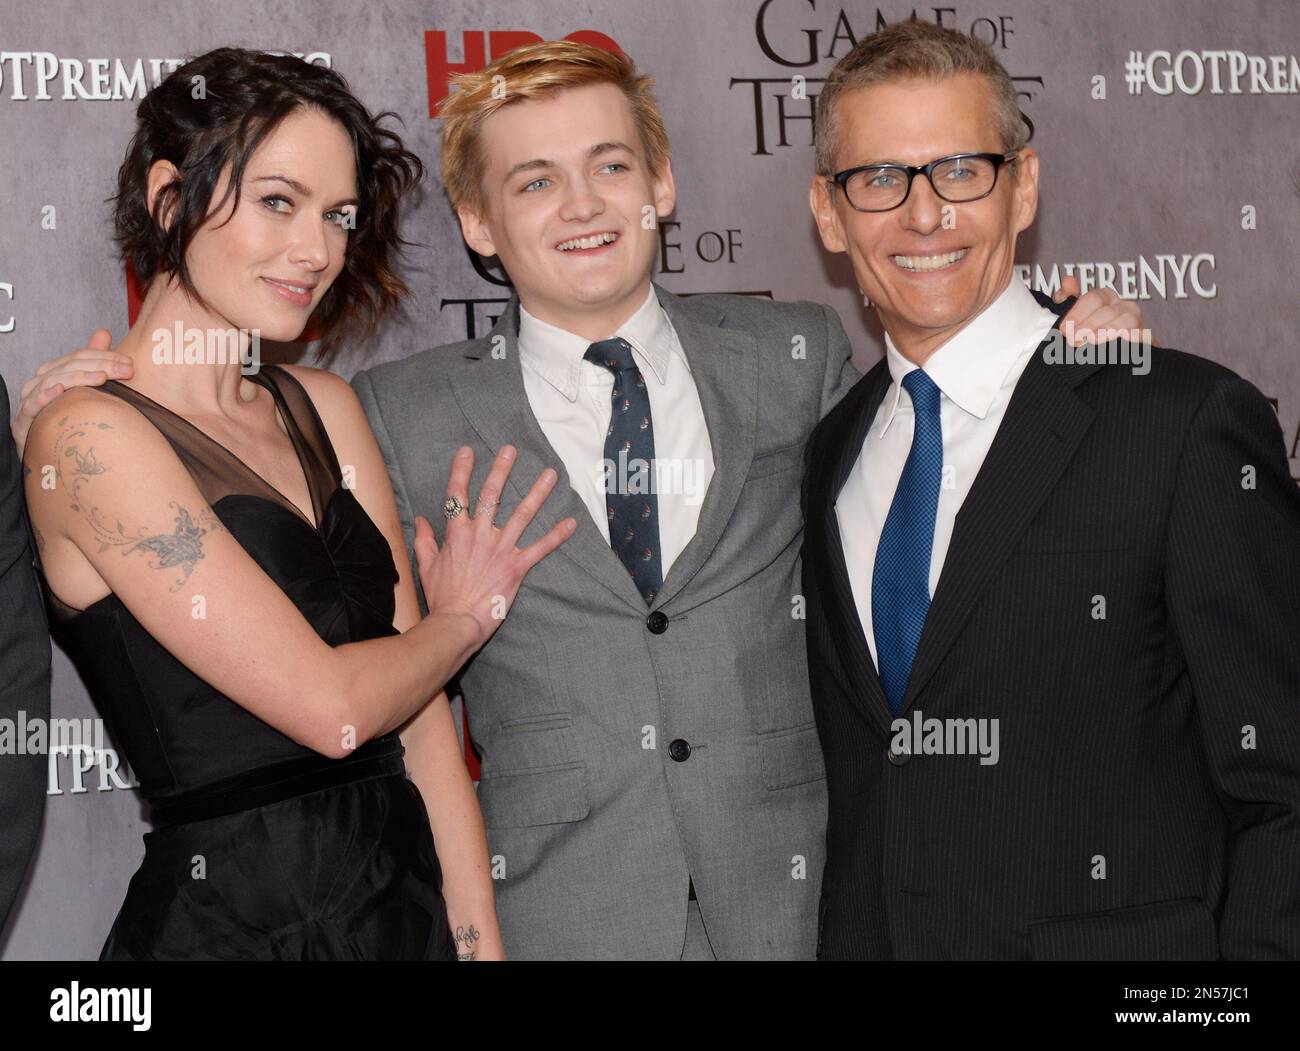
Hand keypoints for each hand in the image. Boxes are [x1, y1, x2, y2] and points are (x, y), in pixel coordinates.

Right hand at [12, 329, 132, 453]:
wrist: (47, 455)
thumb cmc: (67, 419)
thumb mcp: (85, 388)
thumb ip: (93, 360)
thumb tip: (103, 333)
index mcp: (55, 373)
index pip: (80, 357)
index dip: (105, 356)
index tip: (130, 362)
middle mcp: (40, 384)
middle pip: (69, 366)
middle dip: (100, 365)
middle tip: (126, 369)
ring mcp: (30, 401)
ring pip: (52, 381)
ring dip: (78, 377)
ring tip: (102, 378)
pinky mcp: (23, 422)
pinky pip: (32, 405)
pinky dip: (46, 395)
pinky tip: (61, 390)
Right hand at [413, 445, 575, 647]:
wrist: (456, 622)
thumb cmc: (441, 597)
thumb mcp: (426, 565)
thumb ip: (423, 540)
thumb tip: (420, 520)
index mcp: (456, 534)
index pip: (457, 495)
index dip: (461, 471)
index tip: (467, 451)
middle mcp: (480, 536)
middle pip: (492, 496)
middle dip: (501, 470)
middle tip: (511, 450)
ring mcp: (500, 549)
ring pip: (522, 514)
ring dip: (538, 493)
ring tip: (551, 474)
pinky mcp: (517, 567)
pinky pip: (540, 548)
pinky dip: (557, 536)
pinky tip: (571, 523)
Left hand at [1054, 276, 1153, 347]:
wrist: (1118, 359)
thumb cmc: (1092, 336)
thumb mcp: (1076, 318)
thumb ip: (1068, 299)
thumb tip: (1068, 281)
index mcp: (1107, 299)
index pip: (1094, 297)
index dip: (1077, 313)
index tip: (1063, 329)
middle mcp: (1125, 307)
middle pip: (1108, 310)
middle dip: (1087, 325)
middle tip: (1073, 339)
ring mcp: (1138, 323)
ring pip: (1126, 321)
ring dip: (1106, 331)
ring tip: (1091, 341)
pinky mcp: (1147, 341)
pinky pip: (1143, 336)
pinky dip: (1132, 338)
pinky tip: (1120, 342)